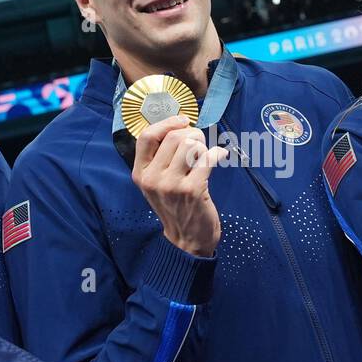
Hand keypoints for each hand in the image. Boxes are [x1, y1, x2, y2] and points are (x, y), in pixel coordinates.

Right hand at [131, 116, 228, 256]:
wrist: (186, 240)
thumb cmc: (174, 207)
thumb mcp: (156, 184)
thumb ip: (160, 158)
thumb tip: (178, 126)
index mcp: (140, 173)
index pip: (146, 136)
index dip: (167, 123)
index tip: (183, 121)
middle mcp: (152, 178)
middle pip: (174, 136)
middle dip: (193, 134)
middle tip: (200, 145)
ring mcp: (171, 184)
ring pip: (191, 144)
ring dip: (204, 146)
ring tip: (205, 157)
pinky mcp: (192, 190)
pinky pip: (208, 158)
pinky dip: (218, 153)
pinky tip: (221, 155)